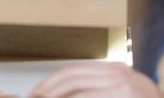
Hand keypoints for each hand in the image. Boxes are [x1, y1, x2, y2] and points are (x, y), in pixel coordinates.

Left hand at [31, 61, 160, 97]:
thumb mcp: (125, 89)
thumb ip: (101, 86)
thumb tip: (69, 92)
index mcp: (115, 69)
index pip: (74, 70)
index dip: (51, 82)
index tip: (38, 93)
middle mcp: (117, 74)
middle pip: (71, 78)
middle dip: (47, 91)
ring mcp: (121, 87)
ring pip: (77, 91)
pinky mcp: (122, 97)